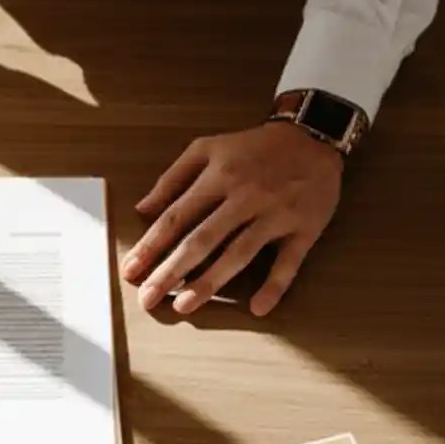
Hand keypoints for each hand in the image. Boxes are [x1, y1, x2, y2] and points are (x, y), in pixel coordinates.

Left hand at [121, 122, 341, 315]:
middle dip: (171, 271)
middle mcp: (245, 196)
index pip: (177, 216)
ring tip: (185, 306)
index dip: (151, 245)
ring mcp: (276, 214)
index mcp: (218, 175)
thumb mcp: (208, 149)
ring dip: (211, 282)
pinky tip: (258, 308)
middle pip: (202, 239)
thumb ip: (172, 178)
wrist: (313, 135)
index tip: (130, 270)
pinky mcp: (305, 228)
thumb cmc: (253, 147)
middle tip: (148, 298)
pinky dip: (275, 286)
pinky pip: (289, 262)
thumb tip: (142, 209)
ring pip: (239, 253)